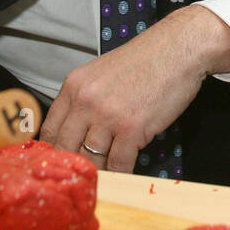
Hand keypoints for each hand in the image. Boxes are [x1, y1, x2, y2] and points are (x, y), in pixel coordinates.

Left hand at [40, 5, 229, 172]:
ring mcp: (108, 116)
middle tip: (81, 177)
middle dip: (73, 165)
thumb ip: (87, 97)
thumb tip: (81, 128)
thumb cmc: (147, 59)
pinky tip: (124, 175)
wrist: (179, 49)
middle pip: (66, 148)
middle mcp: (85, 101)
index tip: (61, 162)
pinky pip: (119, 163)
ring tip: (103, 180)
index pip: (50, 128)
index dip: (53, 150)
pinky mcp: (132, 128)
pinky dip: (121, 174)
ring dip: (98, 173)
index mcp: (74, 86)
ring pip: (91, 160)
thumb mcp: (103, 72)